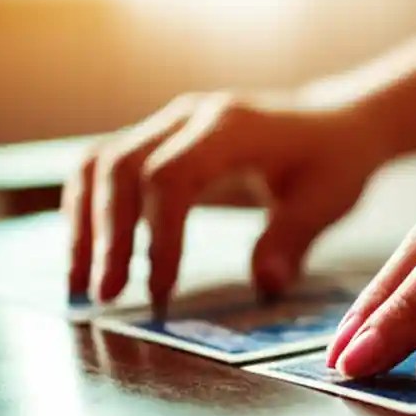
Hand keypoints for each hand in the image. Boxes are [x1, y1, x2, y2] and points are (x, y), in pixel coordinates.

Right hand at [64, 91, 386, 306]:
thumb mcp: (327, 200)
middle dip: (106, 235)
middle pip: (121, 167)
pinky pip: (106, 166)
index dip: (159, 235)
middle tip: (105, 296)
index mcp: (231, 129)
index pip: (171, 176)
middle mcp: (189, 118)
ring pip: (101, 163)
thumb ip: (293, 240)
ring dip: (84, 223)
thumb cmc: (333, 160)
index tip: (161, 289)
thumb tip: (265, 285)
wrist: (336, 121)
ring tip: (79, 284)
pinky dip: (90, 210)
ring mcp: (168, 125)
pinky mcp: (159, 140)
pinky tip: (90, 256)